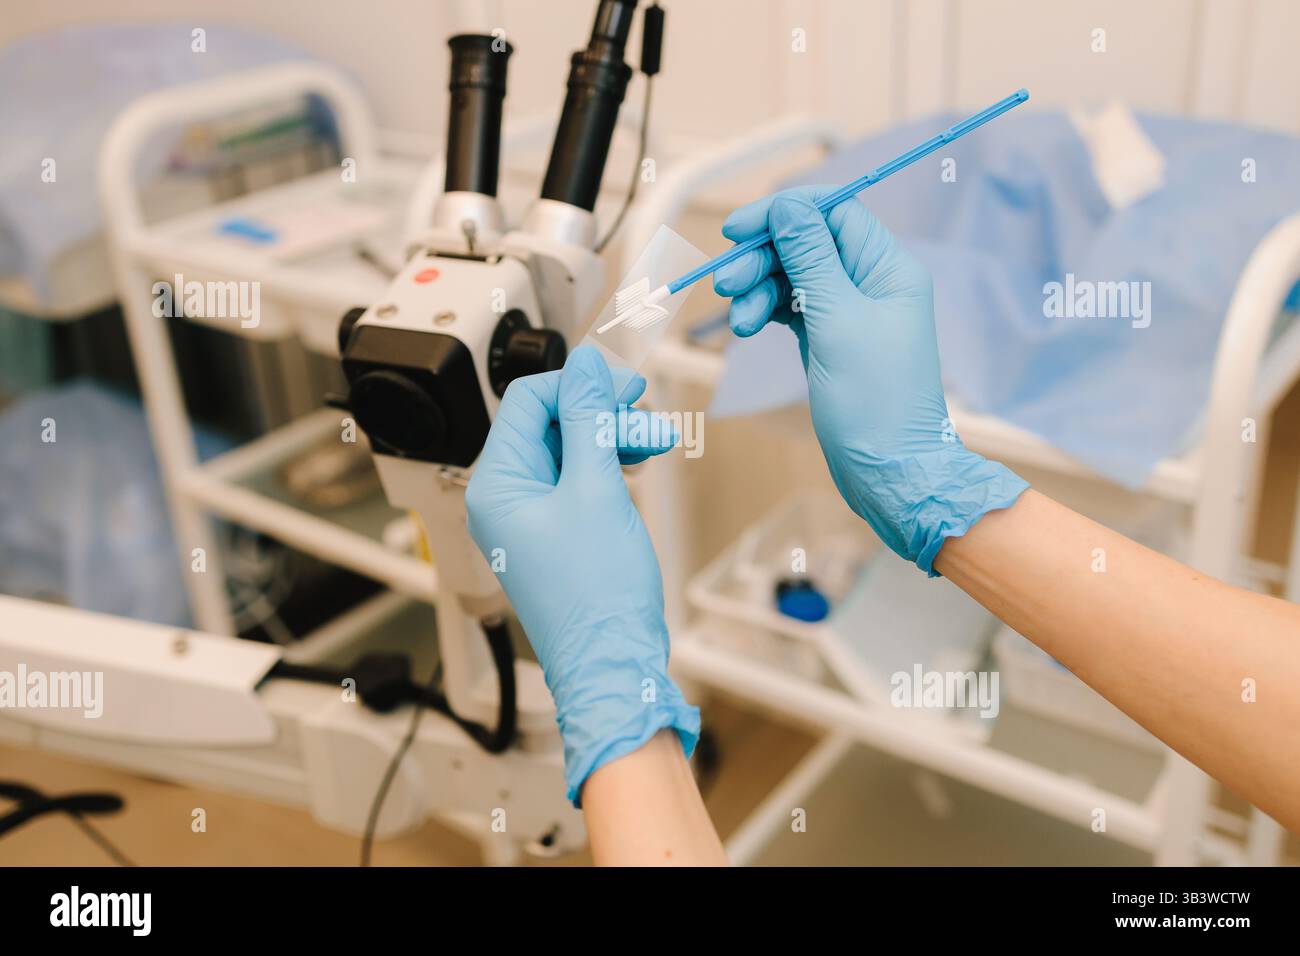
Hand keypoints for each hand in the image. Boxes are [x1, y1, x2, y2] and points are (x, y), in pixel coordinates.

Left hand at [465, 346, 698, 804]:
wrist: (613, 665)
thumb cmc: (597, 594)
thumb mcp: (596, 488)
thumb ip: (589, 419)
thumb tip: (585, 363)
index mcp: (496, 484)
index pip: (529, 402)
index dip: (579, 383)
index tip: (626, 383)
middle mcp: (504, 498)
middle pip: (551, 423)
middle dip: (602, 414)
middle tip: (647, 414)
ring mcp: (531, 518)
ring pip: (571, 451)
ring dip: (614, 438)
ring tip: (656, 443)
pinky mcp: (558, 533)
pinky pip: (580, 481)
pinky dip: (611, 467)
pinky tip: (640, 466)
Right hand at [713, 185, 1026, 573]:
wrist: (891, 473)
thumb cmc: (875, 400)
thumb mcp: (838, 321)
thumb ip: (811, 258)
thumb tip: (787, 206)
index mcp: (889, 269)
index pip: (832, 215)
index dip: (783, 214)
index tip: (735, 230)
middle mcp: (872, 283)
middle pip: (806, 245)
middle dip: (762, 259)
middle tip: (723, 284)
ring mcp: (850, 313)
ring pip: (793, 278)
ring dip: (758, 291)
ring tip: (738, 324)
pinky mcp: (830, 340)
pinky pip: (791, 309)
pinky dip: (766, 312)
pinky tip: (747, 327)